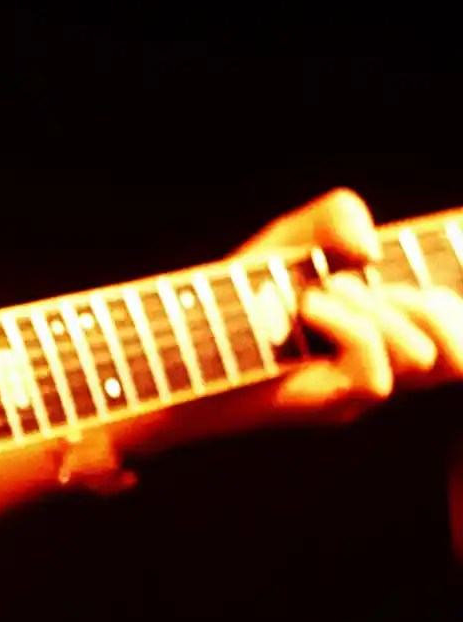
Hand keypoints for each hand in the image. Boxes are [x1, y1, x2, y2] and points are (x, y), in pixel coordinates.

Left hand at [233, 187, 462, 425]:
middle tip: (364, 282)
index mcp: (390, 321)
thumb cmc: (238, 292)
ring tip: (323, 291)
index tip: (457, 243)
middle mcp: (385, 358)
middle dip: (429, 301)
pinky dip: (348, 328)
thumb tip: (370, 247)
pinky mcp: (332, 403)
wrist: (185, 340)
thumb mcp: (293, 238)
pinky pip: (377, 376)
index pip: (458, 319)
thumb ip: (337, 217)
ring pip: (425, 358)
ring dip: (378, 309)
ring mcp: (361, 386)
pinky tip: (307, 309)